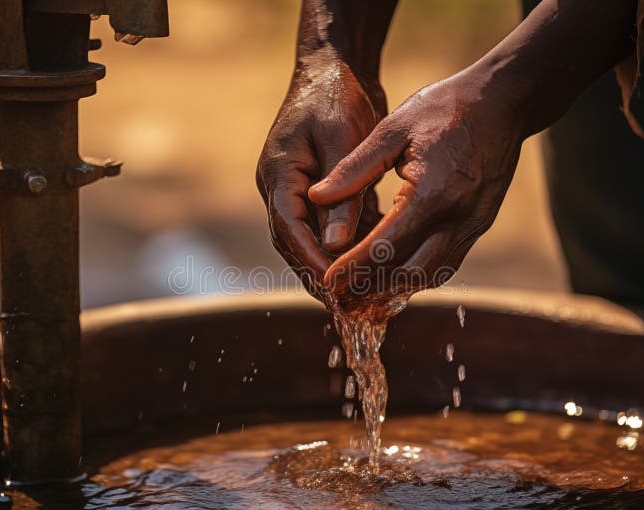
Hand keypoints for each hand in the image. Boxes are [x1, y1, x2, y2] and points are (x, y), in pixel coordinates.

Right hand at [256, 57, 385, 294]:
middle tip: (345, 305)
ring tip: (355, 295)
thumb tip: (337, 246)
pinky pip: (323, 226)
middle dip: (317, 274)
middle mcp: (280, 188)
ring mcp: (294, 190)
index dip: (311, 262)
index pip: (289, 230)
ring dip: (328, 265)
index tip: (335, 288)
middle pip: (293, 243)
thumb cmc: (336, 98)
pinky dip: (341, 245)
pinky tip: (364, 263)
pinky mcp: (313, 190)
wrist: (335, 69)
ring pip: (307, 239)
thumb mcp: (341, 140)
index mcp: (278, 174)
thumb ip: (342, 194)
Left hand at [308, 70, 523, 297]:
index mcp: (432, 193)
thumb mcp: (393, 129)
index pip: (386, 246)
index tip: (328, 281)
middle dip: (372, 287)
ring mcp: (473, 226)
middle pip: (409, 273)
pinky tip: (392, 269)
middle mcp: (457, 218)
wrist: (503, 100)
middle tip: (340, 292)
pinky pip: (445, 263)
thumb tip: (317, 195)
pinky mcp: (479, 226)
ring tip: (361, 287)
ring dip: (395, 287)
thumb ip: (354, 167)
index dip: (354, 268)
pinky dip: (416, 273)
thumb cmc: (445, 107)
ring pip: (430, 275)